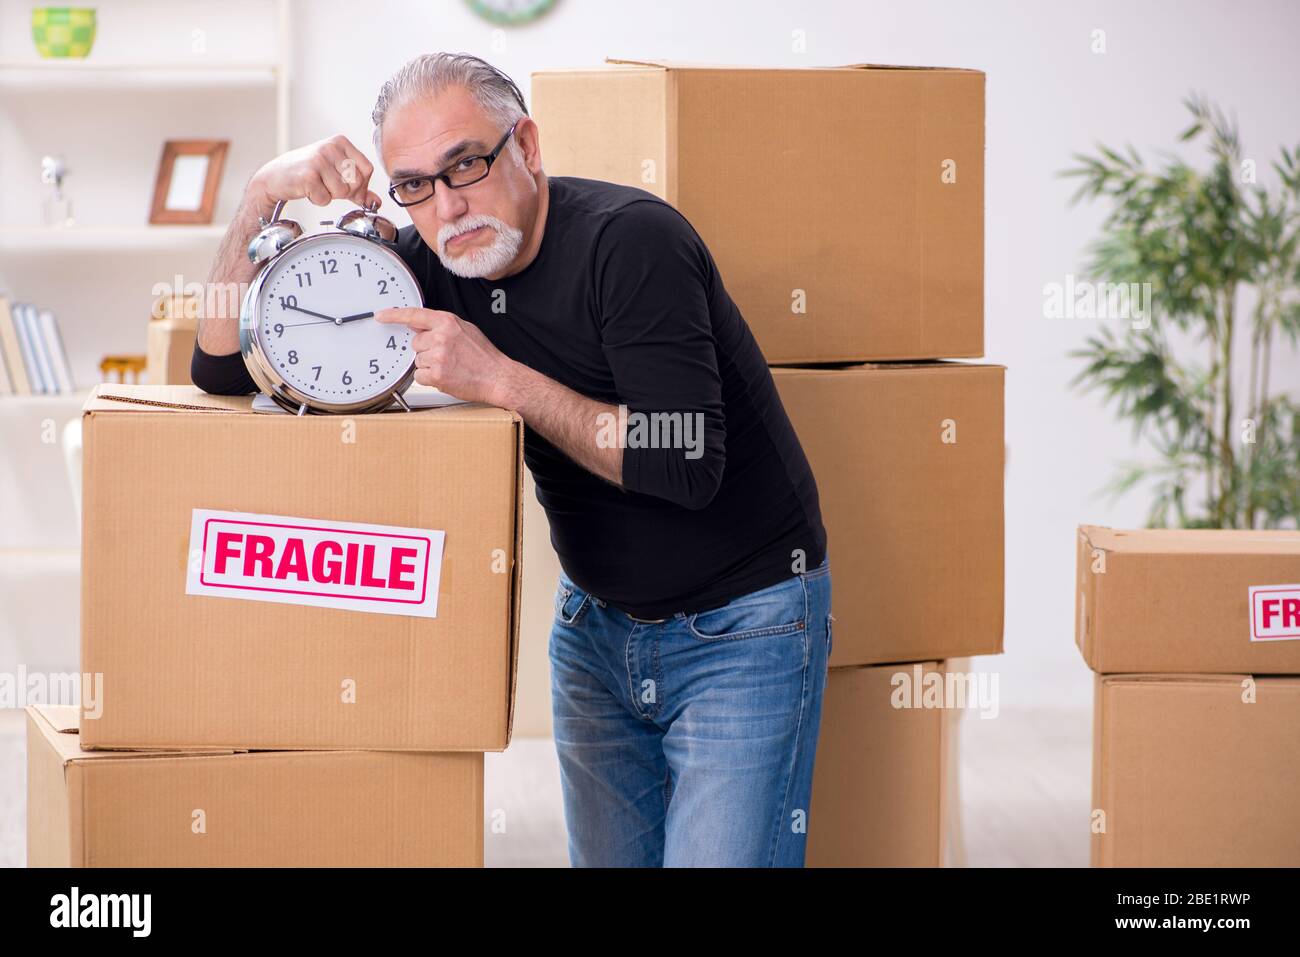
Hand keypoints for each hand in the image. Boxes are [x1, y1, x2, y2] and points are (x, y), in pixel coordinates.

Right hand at [246, 133, 381, 217]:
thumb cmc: (306, 173)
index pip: (368, 170)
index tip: (347, 186)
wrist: (275, 177)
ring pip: (342, 192)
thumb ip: (358, 188)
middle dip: (344, 192)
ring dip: (329, 195)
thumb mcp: (335, 174)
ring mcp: (319, 160)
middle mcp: (331, 147)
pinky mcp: (308, 175)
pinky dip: (318, 200)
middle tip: (326, 185)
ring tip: (316, 185)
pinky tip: (307, 189)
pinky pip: (326, 199)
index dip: (360, 184)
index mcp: (341, 142)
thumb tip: (376, 202)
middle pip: (357, 182)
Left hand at [375, 308, 515, 406]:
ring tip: (450, 367)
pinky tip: (446, 377)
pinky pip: (420, 376)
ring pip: (417, 361)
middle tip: (446, 356)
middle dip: (426, 350)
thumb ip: (442, 326)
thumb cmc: (484, 356)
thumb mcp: (465, 330)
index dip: (395, 315)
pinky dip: (430, 379)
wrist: (497, 377)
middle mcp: (441, 337)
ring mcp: (437, 356)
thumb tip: (419, 325)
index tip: (381, 315)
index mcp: (448, 322)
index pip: (414, 314)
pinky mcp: (436, 374)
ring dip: (429, 366)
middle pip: (415, 343)